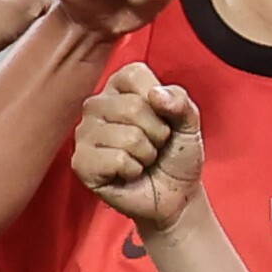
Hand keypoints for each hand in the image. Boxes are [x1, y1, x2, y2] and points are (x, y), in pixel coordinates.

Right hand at [73, 64, 203, 229]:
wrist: (174, 196)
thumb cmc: (175, 155)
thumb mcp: (189, 123)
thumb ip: (180, 102)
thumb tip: (156, 94)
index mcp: (119, 86)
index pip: (135, 75)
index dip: (160, 102)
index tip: (163, 120)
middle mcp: (97, 105)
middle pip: (132, 107)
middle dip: (157, 134)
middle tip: (154, 146)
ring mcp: (85, 134)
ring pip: (128, 137)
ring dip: (146, 155)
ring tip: (142, 160)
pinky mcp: (81, 162)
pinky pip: (117, 159)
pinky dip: (133, 170)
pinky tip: (129, 173)